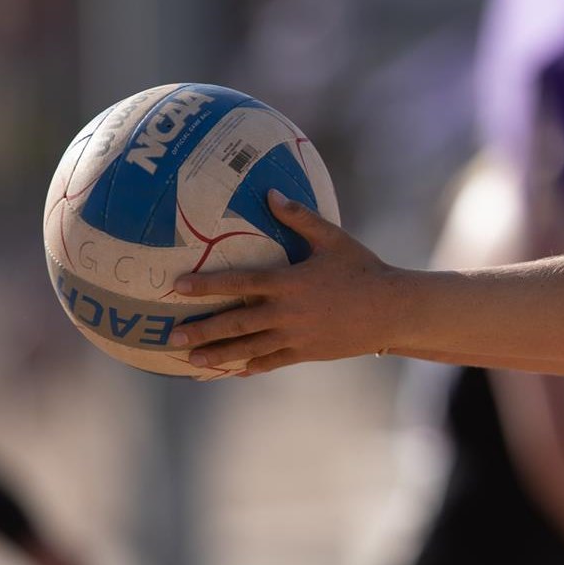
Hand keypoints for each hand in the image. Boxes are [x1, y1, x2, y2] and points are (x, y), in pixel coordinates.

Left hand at [172, 191, 400, 373]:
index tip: (178, 287)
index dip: (207, 284)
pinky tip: (233, 371)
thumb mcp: (333, 238)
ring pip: (249, 348)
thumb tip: (270, 193)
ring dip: (218, 355)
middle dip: (202, 330)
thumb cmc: (364, 269)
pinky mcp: (307, 352)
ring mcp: (296, 336)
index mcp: (289, 282)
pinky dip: (251, 366)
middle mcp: (287, 312)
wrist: (393, 310)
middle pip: (236, 323)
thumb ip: (299, 217)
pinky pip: (273, 361)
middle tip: (170, 336)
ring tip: (190, 361)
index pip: (240, 282)